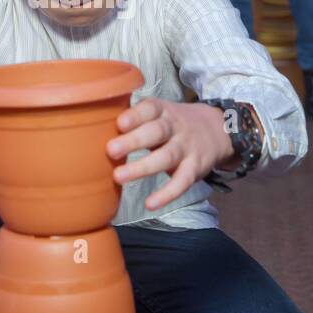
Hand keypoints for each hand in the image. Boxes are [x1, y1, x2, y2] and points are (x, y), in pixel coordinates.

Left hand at [106, 97, 233, 212]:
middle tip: (110, 150)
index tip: (119, 123)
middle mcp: (175, 127)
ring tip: (118, 177)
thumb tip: (92, 128)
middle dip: (134, 141)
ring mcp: (186, 148)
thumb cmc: (174, 123)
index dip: (135, 115)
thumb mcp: (159, 112)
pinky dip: (167, 194)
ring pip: (166, 157)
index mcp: (163, 111)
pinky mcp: (195, 168)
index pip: (150, 108)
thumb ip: (134, 119)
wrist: (219, 129)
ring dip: (142, 167)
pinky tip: (150, 204)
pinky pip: (181, 182)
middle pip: (156, 132)